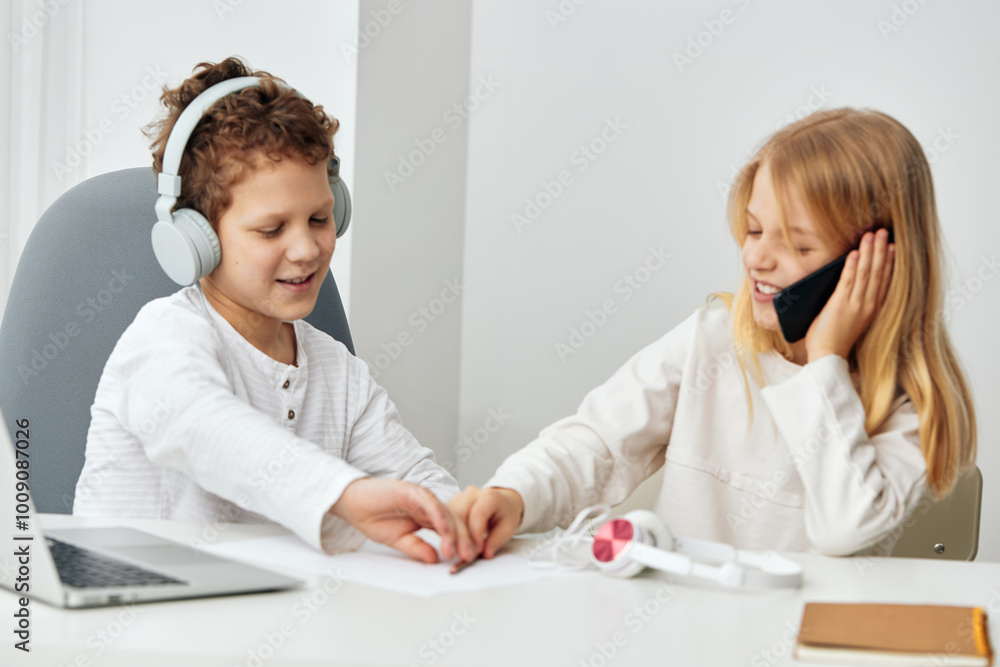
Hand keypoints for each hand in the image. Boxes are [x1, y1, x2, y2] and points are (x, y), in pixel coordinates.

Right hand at [330, 478, 474, 563]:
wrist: (352, 502)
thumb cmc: (373, 517)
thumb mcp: (398, 540)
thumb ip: (417, 548)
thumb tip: (434, 560)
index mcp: (427, 517)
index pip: (450, 530)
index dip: (460, 543)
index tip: (467, 559)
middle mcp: (428, 506)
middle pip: (454, 522)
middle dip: (463, 540)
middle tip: (468, 557)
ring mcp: (422, 497)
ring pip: (445, 513)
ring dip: (453, 532)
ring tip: (456, 550)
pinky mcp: (412, 490)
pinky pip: (429, 503)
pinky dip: (438, 515)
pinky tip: (443, 528)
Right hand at [448, 486, 524, 559]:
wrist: (501, 503)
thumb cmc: (505, 513)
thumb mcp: (508, 528)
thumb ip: (496, 541)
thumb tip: (486, 553)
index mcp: (489, 496)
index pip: (478, 515)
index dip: (476, 535)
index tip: (477, 550)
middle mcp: (472, 493)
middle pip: (460, 514)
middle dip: (461, 538)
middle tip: (466, 556)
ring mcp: (460, 497)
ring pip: (449, 517)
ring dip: (453, 536)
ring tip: (461, 552)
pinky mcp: (451, 503)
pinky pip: (445, 518)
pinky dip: (448, 532)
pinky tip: (454, 544)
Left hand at [804, 229, 894, 362]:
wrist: (828, 355)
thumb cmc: (835, 337)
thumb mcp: (852, 318)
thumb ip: (854, 300)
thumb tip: (851, 279)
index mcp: (873, 309)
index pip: (885, 280)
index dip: (889, 261)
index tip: (892, 245)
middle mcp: (868, 305)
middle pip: (878, 272)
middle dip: (880, 250)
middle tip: (882, 232)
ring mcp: (855, 305)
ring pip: (866, 273)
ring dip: (868, 252)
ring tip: (871, 235)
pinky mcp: (841, 305)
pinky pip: (848, 281)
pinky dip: (852, 266)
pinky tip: (854, 253)